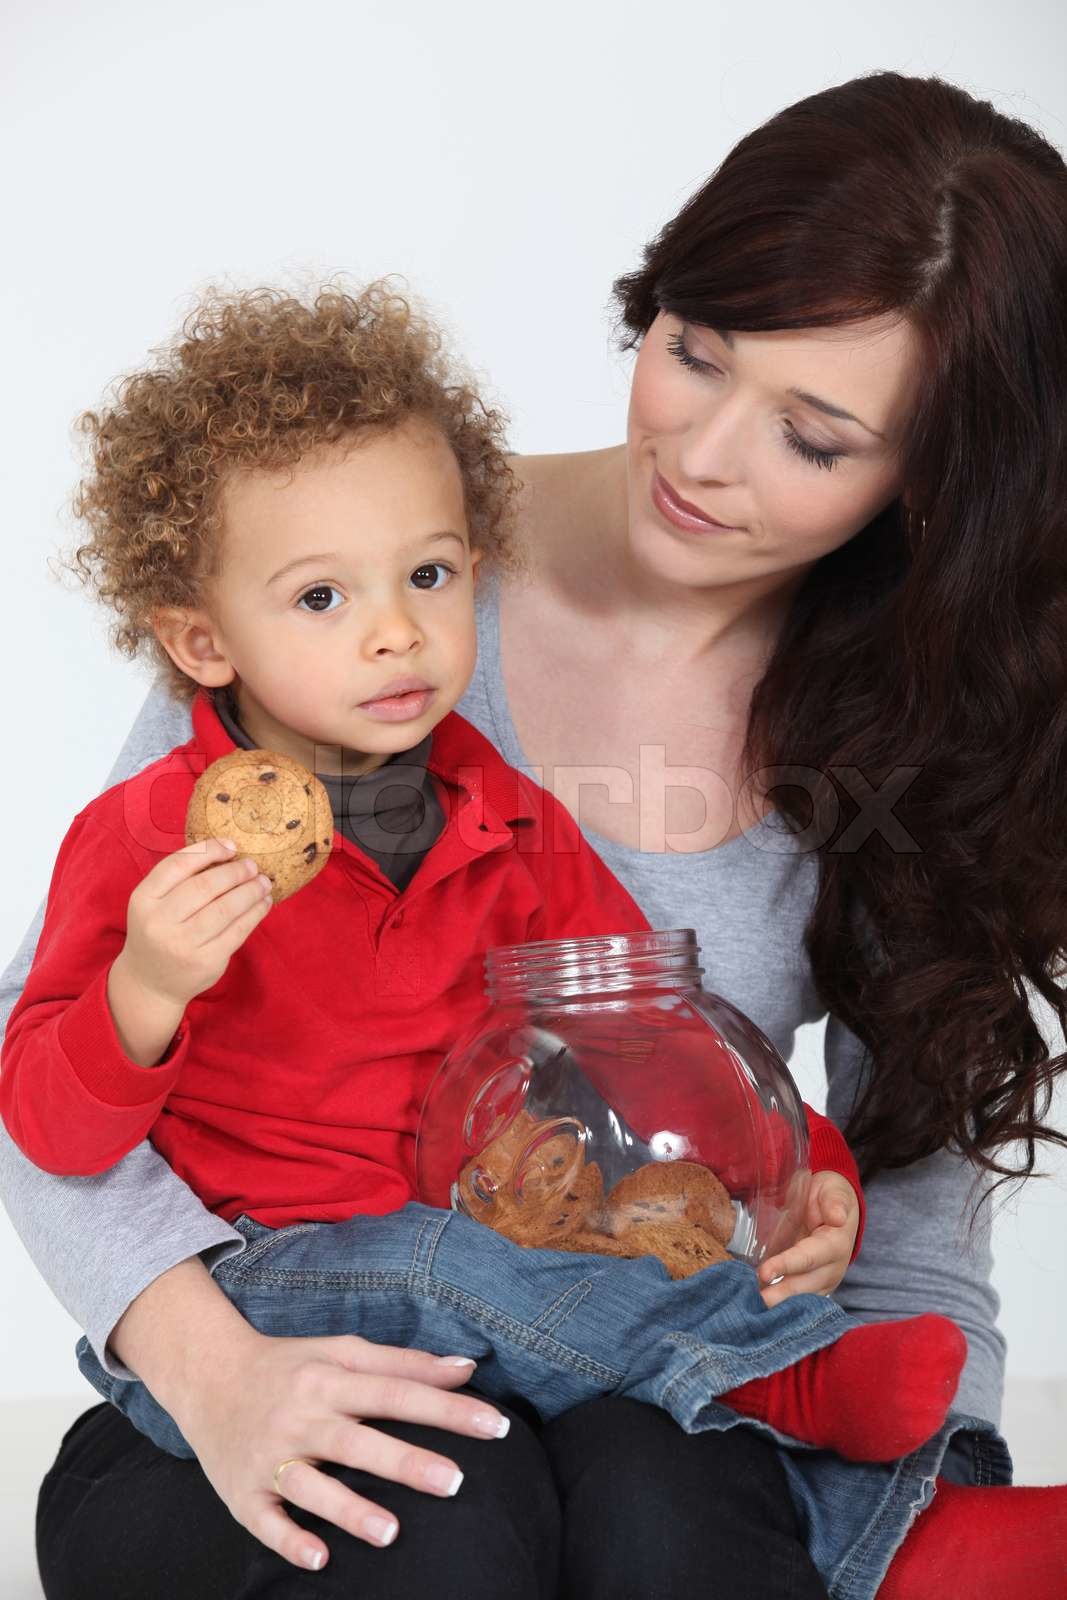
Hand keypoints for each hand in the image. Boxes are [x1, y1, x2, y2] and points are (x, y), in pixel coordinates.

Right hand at [119, 836, 272, 1011]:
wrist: (149, 982)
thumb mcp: (154, 903)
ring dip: (250, 892)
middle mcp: (159, 922)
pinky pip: (237, 931)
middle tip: (252, 866)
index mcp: (143, 899)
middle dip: (235, 872)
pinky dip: (255, 914)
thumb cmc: (159, 931)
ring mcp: (183, 945)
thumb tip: (228, 851)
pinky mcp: (206, 962)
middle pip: (205, 887)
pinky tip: (263, 903)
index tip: (231, 846)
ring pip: (225, 909)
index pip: (177, 865)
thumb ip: (180, 879)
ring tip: (263, 883)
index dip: (208, 851)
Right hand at [176, 1327, 510, 1573]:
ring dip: (349, 1509)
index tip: (495, 1427)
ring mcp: (270, 1456)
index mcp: (330, 1378)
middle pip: (358, 1440)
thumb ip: (404, 1362)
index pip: (397, 1393)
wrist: (207, 1376)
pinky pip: (266, 1521)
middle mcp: (301, 1416)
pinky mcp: (243, 1493)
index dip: (447, 1409)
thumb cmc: (290, 1365)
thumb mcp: (342, 1351)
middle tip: (455, 1482)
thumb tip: (468, 1368)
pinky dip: (290, 1539)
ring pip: (311, 1484)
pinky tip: (320, 1558)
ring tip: (392, 1532)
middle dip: (406, 1462)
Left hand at [757, 1170, 860, 1307]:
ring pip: (801, 1299)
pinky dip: (780, 1306)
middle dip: (779, 1296)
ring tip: (751, 1309)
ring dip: (778, 1305)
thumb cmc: (830, 1197)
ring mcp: (824, 1281)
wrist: (836, 1208)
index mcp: (836, 1244)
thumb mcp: (834, 1192)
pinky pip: (798, 1301)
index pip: (808, 1257)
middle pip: (804, 1287)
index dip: (786, 1266)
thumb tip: (838, 1217)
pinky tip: (759, 1310)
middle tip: (754, 1302)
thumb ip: (835, 1203)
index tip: (764, 1272)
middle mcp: (832, 1268)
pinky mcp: (814, 1287)